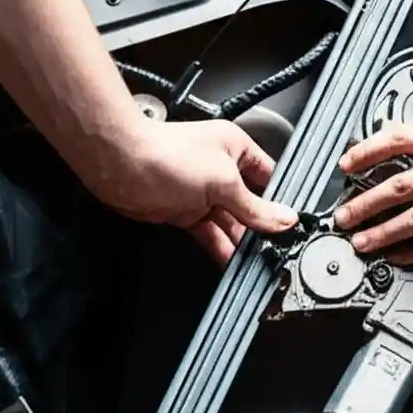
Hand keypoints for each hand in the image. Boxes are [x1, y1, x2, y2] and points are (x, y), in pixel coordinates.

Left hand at [77, 110, 297, 264]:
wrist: (120, 165)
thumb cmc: (166, 155)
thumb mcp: (224, 182)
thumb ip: (256, 207)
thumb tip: (284, 219)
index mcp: (235, 149)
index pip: (269, 176)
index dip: (280, 200)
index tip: (292, 225)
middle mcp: (220, 170)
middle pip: (250, 204)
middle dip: (260, 227)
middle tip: (276, 250)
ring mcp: (202, 192)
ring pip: (229, 222)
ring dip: (241, 241)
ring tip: (257, 262)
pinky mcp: (184, 211)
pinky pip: (209, 233)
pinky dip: (220, 247)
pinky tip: (233, 262)